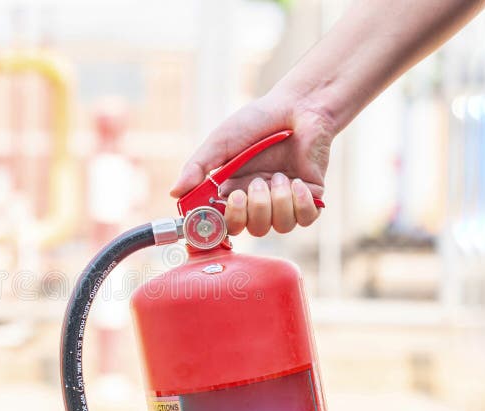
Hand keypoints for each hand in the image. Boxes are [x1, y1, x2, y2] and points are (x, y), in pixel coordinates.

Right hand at [170, 91, 334, 235]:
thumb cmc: (256, 121)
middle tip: (255, 183)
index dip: (220, 226)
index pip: (223, 224)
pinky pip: (305, 218)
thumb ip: (197, 167)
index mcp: (233, 192)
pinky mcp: (310, 198)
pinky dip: (301, 202)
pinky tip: (298, 181)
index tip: (216, 214)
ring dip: (279, 201)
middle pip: (253, 230)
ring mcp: (285, 201)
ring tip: (281, 175)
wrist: (297, 106)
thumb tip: (174, 192)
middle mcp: (258, 201)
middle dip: (253, 210)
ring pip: (280, 226)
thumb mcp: (220, 142)